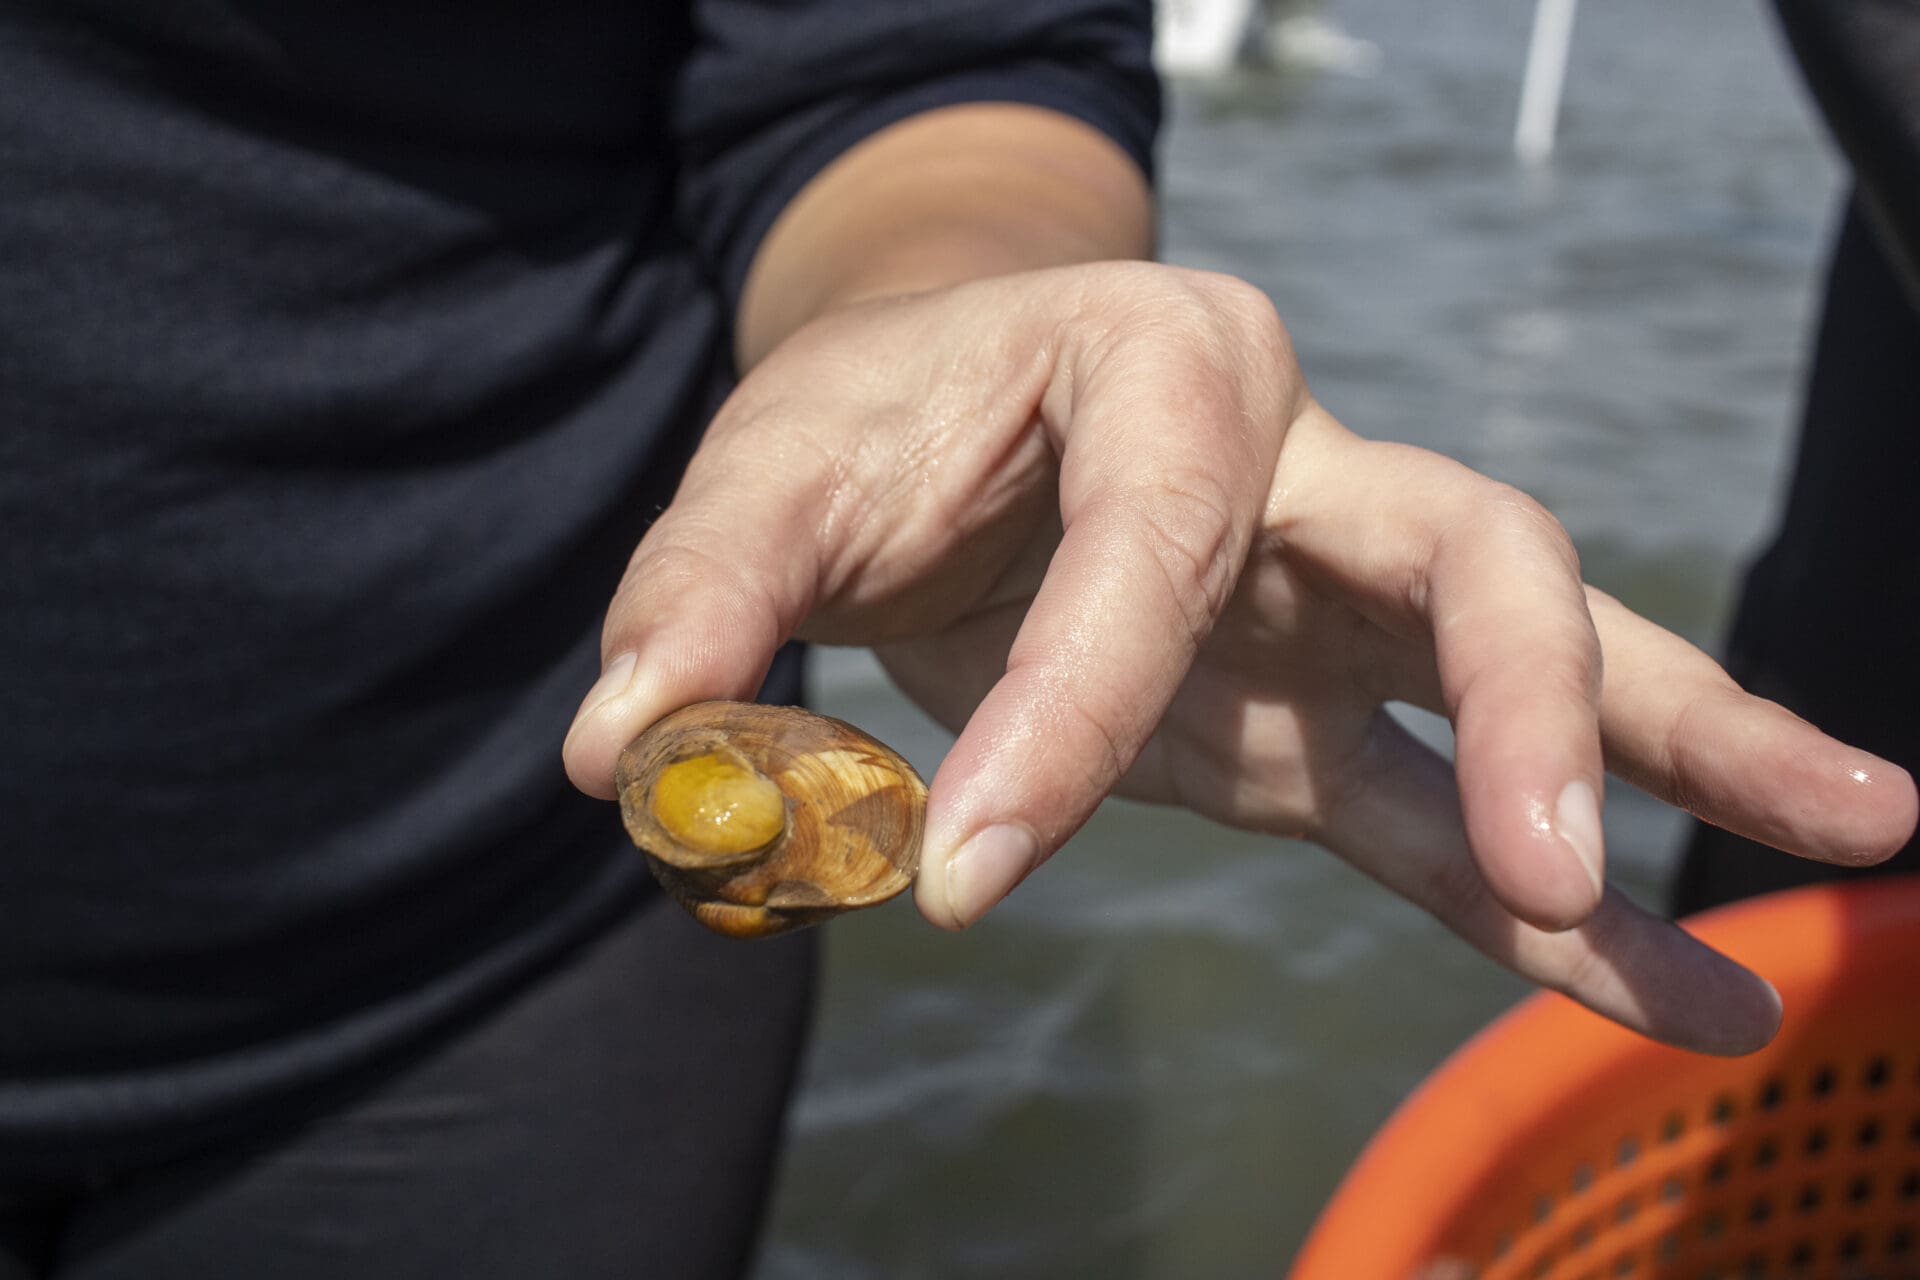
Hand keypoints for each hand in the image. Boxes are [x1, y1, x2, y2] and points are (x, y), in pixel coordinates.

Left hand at [562, 262, 1916, 1053]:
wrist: (941, 400)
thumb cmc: (870, 421)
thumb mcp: (766, 480)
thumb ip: (700, 604)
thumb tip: (623, 759)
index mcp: (1162, 365)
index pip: (1158, 541)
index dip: (1070, 712)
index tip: (954, 873)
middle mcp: (1296, 461)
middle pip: (1477, 548)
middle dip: (1535, 699)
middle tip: (1539, 860)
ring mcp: (1330, 592)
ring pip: (1540, 662)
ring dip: (1675, 766)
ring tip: (1856, 853)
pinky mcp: (1317, 706)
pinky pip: (1449, 806)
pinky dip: (1550, 905)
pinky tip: (1684, 996)